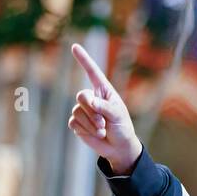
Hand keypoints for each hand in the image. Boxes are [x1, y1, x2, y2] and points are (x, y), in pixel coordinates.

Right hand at [67, 43, 143, 172]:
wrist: (118, 148)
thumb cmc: (122, 128)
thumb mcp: (117, 115)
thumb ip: (104, 107)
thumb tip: (89, 101)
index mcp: (103, 91)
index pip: (92, 72)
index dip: (84, 59)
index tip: (75, 47)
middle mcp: (92, 98)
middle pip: (81, 96)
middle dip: (91, 111)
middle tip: (103, 123)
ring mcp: (83, 111)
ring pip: (77, 112)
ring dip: (91, 124)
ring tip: (103, 130)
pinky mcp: (77, 123)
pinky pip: (74, 123)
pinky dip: (86, 130)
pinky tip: (96, 134)